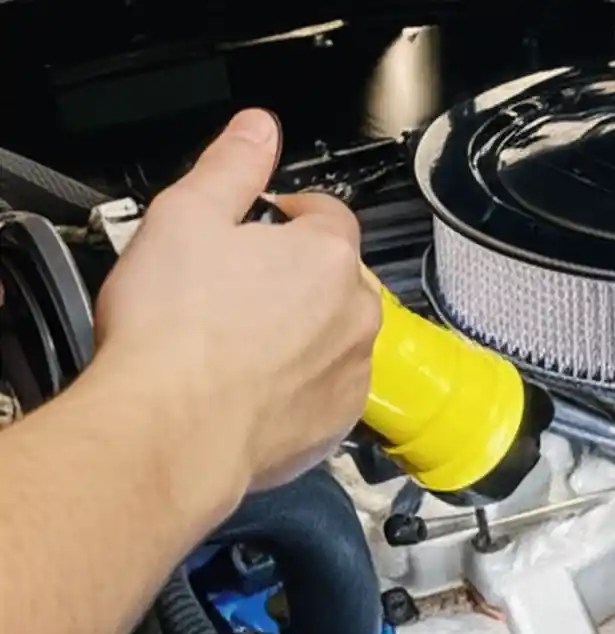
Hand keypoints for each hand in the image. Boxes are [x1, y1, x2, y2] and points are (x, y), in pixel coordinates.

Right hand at [93, 109, 379, 504]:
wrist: (169, 432)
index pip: (326, 214)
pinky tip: (248, 390)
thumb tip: (258, 130)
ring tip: (234, 346)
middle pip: (332, 278)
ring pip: (331, 336)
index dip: (287, 216)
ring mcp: (351, 372)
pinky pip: (325, 392)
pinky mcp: (337, 424)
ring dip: (298, 334)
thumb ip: (232, 166)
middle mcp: (354, 313)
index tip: (257, 228)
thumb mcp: (186, 216)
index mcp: (327, 256)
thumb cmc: (173, 333)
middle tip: (231, 292)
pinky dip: (296, 388)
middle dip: (291, 279)